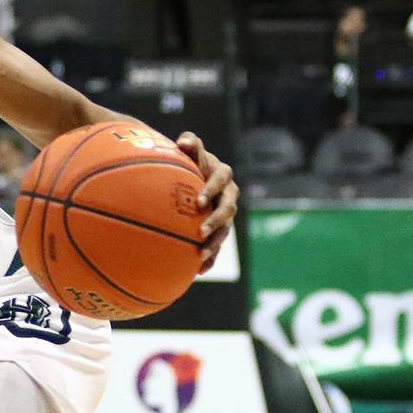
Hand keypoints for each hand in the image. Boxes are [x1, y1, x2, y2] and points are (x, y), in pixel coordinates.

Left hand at [174, 132, 237, 272]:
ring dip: (214, 244)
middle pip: (227, 210)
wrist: (193, 177)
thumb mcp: (191, 149)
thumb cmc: (191, 161)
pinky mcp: (220, 229)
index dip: (211, 190)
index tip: (198, 201)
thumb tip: (184, 142)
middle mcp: (229, 196)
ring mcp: (226, 214)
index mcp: (223, 176)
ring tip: (201, 256)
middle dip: (215, 222)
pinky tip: (200, 270)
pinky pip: (218, 244)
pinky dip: (211, 257)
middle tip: (200, 232)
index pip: (220, 181)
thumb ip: (190, 143)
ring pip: (225, 231)